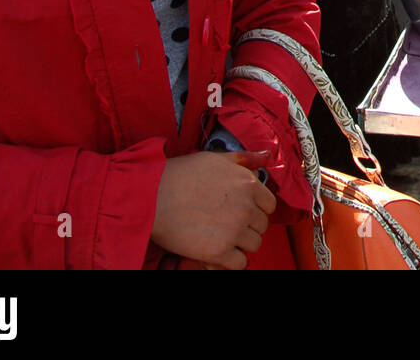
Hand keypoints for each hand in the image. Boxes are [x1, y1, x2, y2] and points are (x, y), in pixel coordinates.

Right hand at [150, 150, 275, 269]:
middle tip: (226, 225)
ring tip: (220, 237)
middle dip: (247, 227)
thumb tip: (266, 157)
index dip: (255, 210)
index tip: (240, 212)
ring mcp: (233, 230)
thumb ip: (244, 158)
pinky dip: (230, 261)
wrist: (151, 196)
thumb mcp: (216, 159)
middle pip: (261, 226)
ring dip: (240, 244)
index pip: (269, 205)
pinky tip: (216, 252)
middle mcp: (246, 207)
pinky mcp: (218, 251)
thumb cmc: (180, 175)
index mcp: (248, 184)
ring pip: (253, 245)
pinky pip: (240, 263)